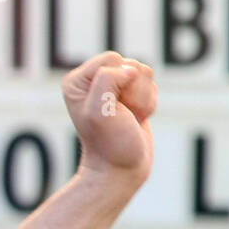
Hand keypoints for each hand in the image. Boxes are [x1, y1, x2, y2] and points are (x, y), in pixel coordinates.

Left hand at [62, 52, 156, 187]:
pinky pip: (152, 85)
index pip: (112, 59)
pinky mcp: (129, 96)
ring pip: (145, 73)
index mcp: (76, 82)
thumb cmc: (109, 143)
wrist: (120, 169)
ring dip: (143, 99)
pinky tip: (136, 119)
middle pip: (131, 64)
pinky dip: (149, 104)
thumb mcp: (100, 111)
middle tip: (122, 115)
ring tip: (130, 118)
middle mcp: (92, 81)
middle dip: (134, 90)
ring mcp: (112, 88)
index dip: (120, 82)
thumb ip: (108, 80)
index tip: (112, 109)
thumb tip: (130, 69)